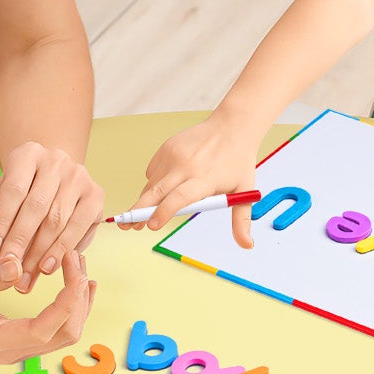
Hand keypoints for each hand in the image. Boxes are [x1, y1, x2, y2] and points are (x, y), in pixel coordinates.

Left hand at [0, 141, 102, 292]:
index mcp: (28, 154)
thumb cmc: (19, 197)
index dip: (2, 221)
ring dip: (41, 252)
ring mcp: (80, 177)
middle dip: (21, 241)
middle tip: (9, 267)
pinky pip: (80, 228)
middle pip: (38, 206)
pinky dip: (64, 250)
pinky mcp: (96, 196)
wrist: (52, 182)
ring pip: (59, 220)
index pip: (14, 189)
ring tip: (27, 275)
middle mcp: (57, 161)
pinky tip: (49, 267)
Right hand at [0, 252, 94, 364]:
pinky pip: (56, 328)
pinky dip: (72, 305)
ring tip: (78, 264)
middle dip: (78, 299)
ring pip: (65, 333)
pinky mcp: (18, 338)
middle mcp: (6, 350)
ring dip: (78, 300)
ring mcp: (14, 347)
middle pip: (63, 336)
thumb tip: (15, 267)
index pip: (42, 331)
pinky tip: (78, 282)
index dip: (66, 305)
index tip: (76, 274)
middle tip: (75, 259)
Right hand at [124, 113, 261, 248]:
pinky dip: (154, 182)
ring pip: (152, 184)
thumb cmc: (238, 161)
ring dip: (147, 199)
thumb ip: (241, 221)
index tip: (151, 226)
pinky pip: (152, 171)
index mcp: (205, 179)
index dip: (163, 212)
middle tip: (126, 226)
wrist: (231, 127)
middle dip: (138, 211)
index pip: (179, 198)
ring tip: (147, 212)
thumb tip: (247, 246)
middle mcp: (186, 165)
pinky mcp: (166, 147)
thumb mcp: (244, 192)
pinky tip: (166, 184)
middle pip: (156, 192)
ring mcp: (174, 154)